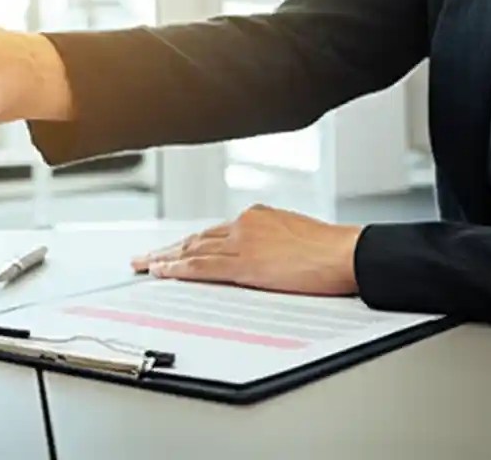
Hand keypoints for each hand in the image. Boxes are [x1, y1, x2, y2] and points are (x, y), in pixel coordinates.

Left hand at [129, 205, 362, 295]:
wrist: (348, 252)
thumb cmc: (332, 249)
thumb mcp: (295, 235)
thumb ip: (271, 240)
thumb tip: (263, 255)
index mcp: (256, 217)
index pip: (213, 233)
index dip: (188, 243)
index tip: (171, 250)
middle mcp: (243, 225)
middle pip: (195, 239)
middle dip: (167, 250)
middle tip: (143, 258)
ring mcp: (241, 243)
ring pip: (192, 251)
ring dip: (163, 260)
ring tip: (143, 266)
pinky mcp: (244, 264)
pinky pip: (202, 267)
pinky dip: (177, 269)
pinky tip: (161, 272)